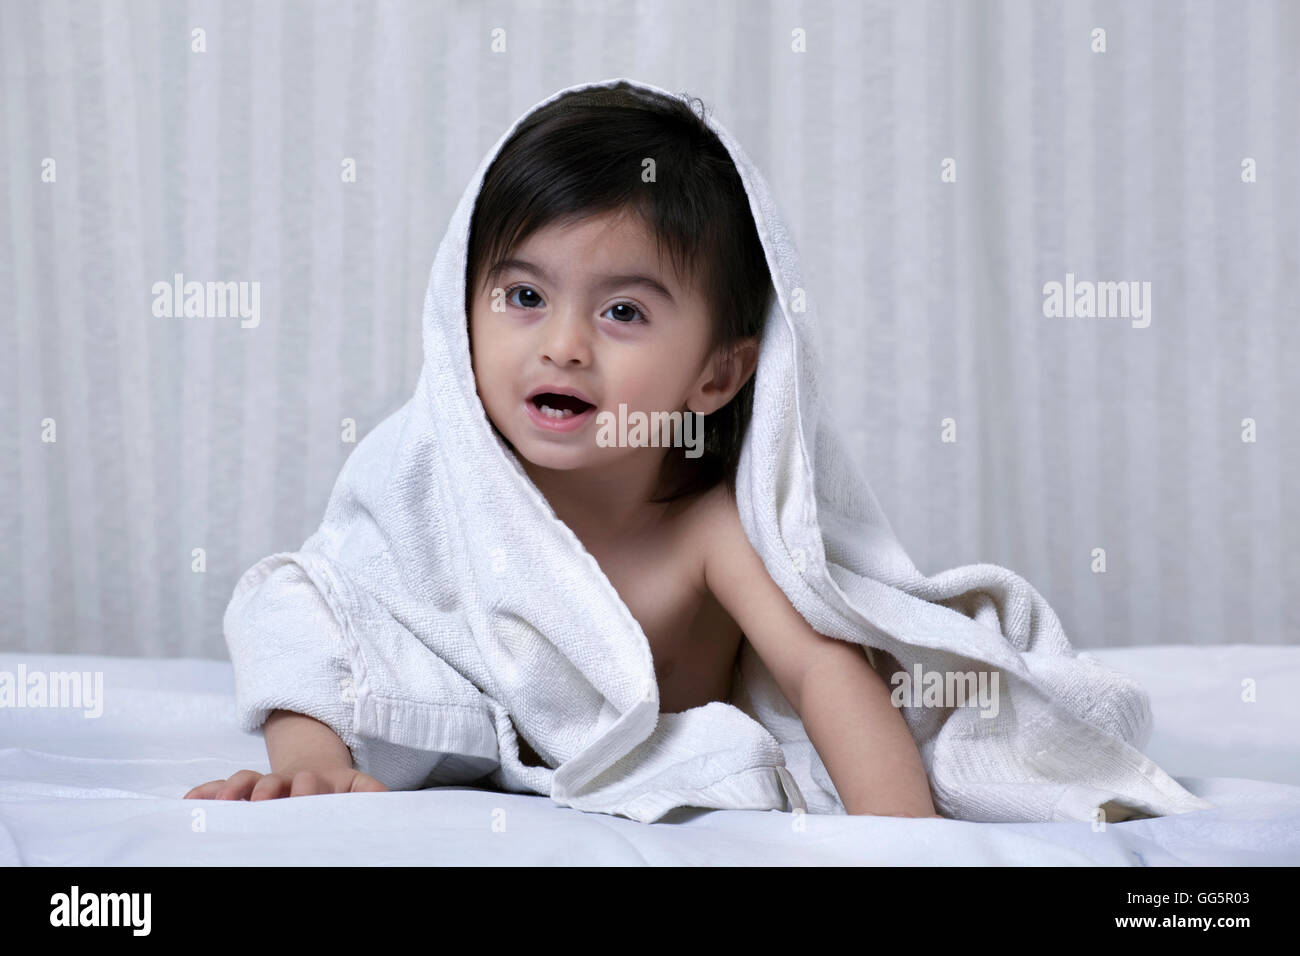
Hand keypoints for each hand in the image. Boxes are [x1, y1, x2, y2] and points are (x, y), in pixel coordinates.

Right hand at [183, 768, 387, 800]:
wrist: (316, 773)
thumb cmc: (337, 791)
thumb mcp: (357, 787)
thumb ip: (369, 792)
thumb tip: (386, 800)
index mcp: (319, 784)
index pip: (312, 784)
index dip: (309, 789)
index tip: (304, 792)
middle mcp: (289, 782)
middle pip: (276, 782)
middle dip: (269, 789)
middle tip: (262, 799)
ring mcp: (265, 785)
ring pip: (248, 781)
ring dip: (236, 788)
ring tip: (225, 801)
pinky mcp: (246, 790)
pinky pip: (223, 787)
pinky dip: (208, 791)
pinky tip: (190, 800)